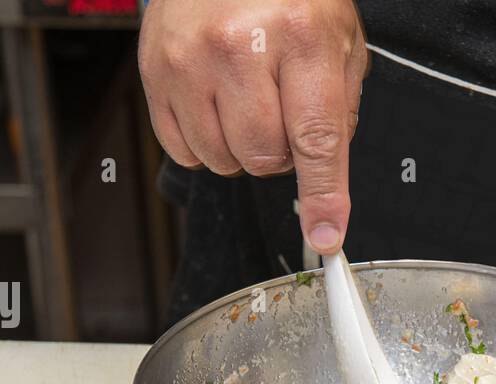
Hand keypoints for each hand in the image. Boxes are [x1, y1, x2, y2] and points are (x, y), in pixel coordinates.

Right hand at [138, 0, 366, 253]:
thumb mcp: (338, 37)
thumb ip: (341, 111)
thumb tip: (328, 185)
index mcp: (301, 36)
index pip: (316, 139)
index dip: (323, 196)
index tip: (325, 235)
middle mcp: (241, 46)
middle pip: (263, 157)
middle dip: (280, 153)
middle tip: (281, 114)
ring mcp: (190, 59)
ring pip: (221, 160)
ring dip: (240, 148)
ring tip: (246, 101)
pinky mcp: (155, 70)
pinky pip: (182, 149)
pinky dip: (204, 142)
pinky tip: (214, 103)